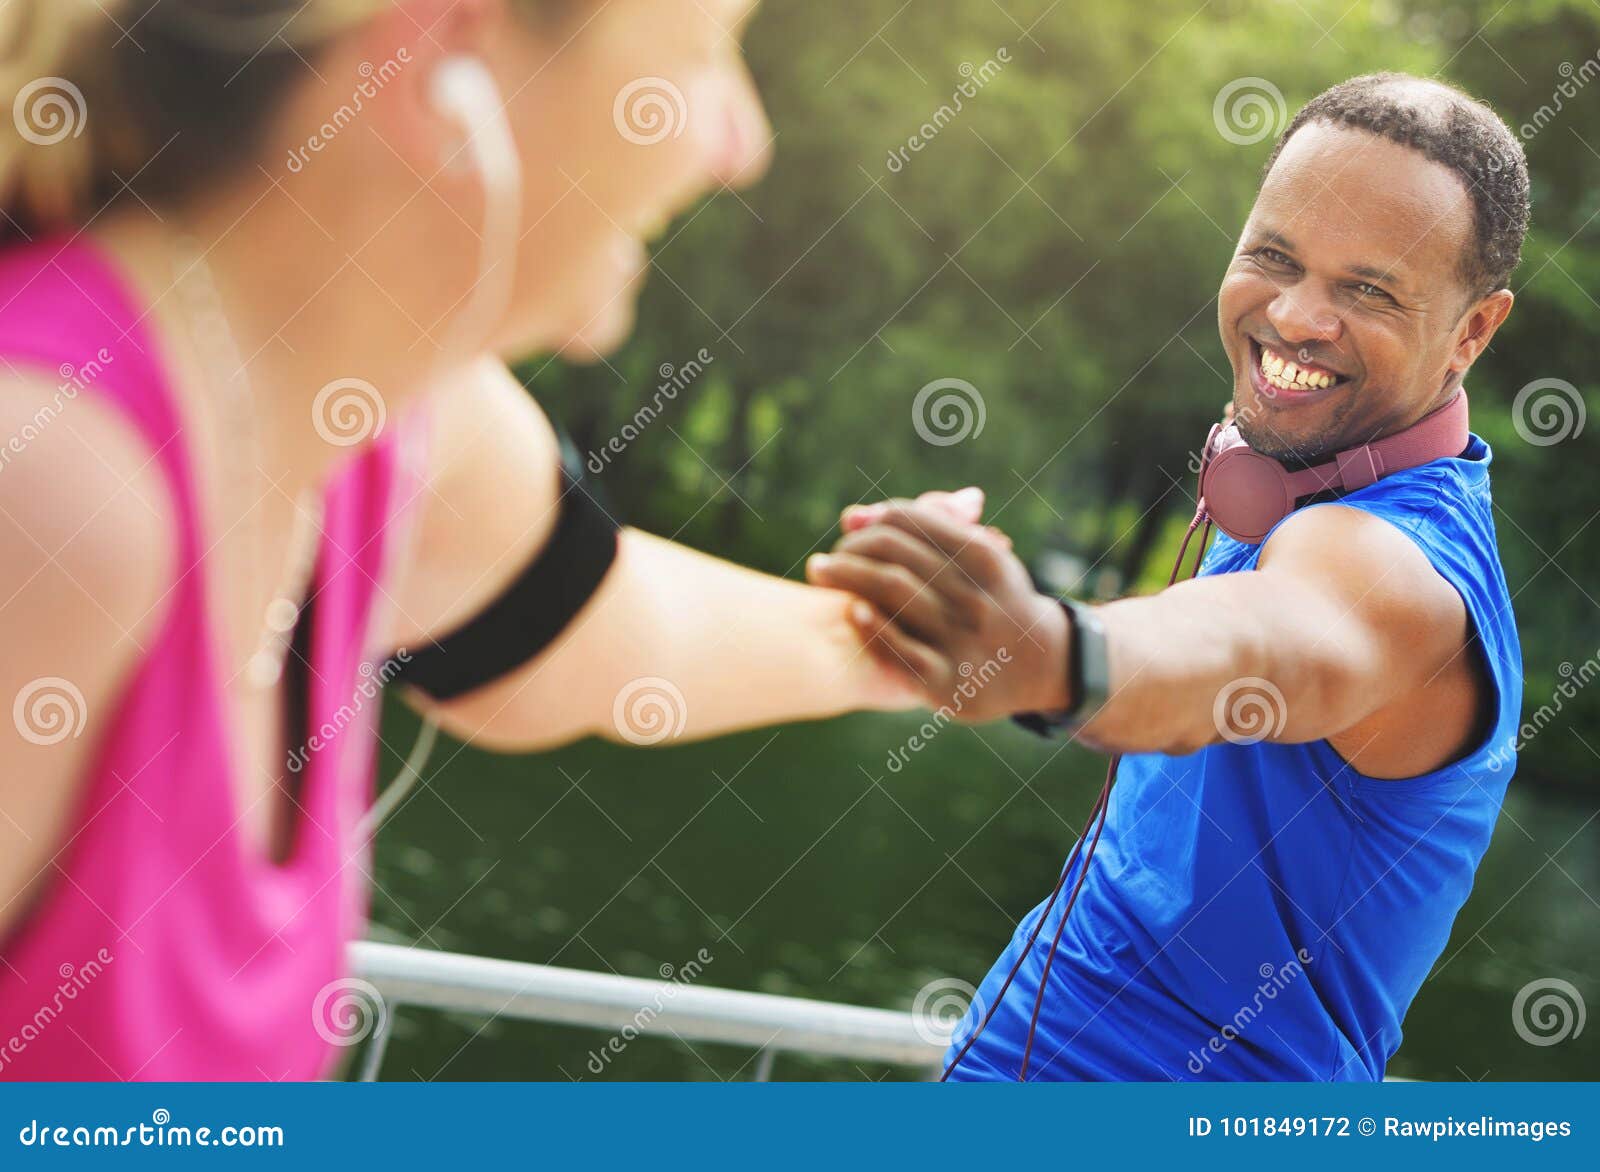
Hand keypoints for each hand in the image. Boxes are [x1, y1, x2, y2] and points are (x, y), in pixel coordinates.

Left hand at [807, 496, 1069, 722]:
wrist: (1041, 664)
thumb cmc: (994, 598)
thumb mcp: (979, 555)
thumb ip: (921, 530)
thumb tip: (851, 515)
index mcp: (985, 557)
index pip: (910, 520)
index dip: (872, 522)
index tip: (853, 532)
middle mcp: (976, 596)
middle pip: (894, 553)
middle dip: (851, 548)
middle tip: (828, 557)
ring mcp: (961, 639)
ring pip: (892, 591)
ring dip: (846, 576)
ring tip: (819, 572)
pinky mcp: (944, 681)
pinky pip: (896, 648)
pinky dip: (867, 624)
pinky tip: (848, 610)